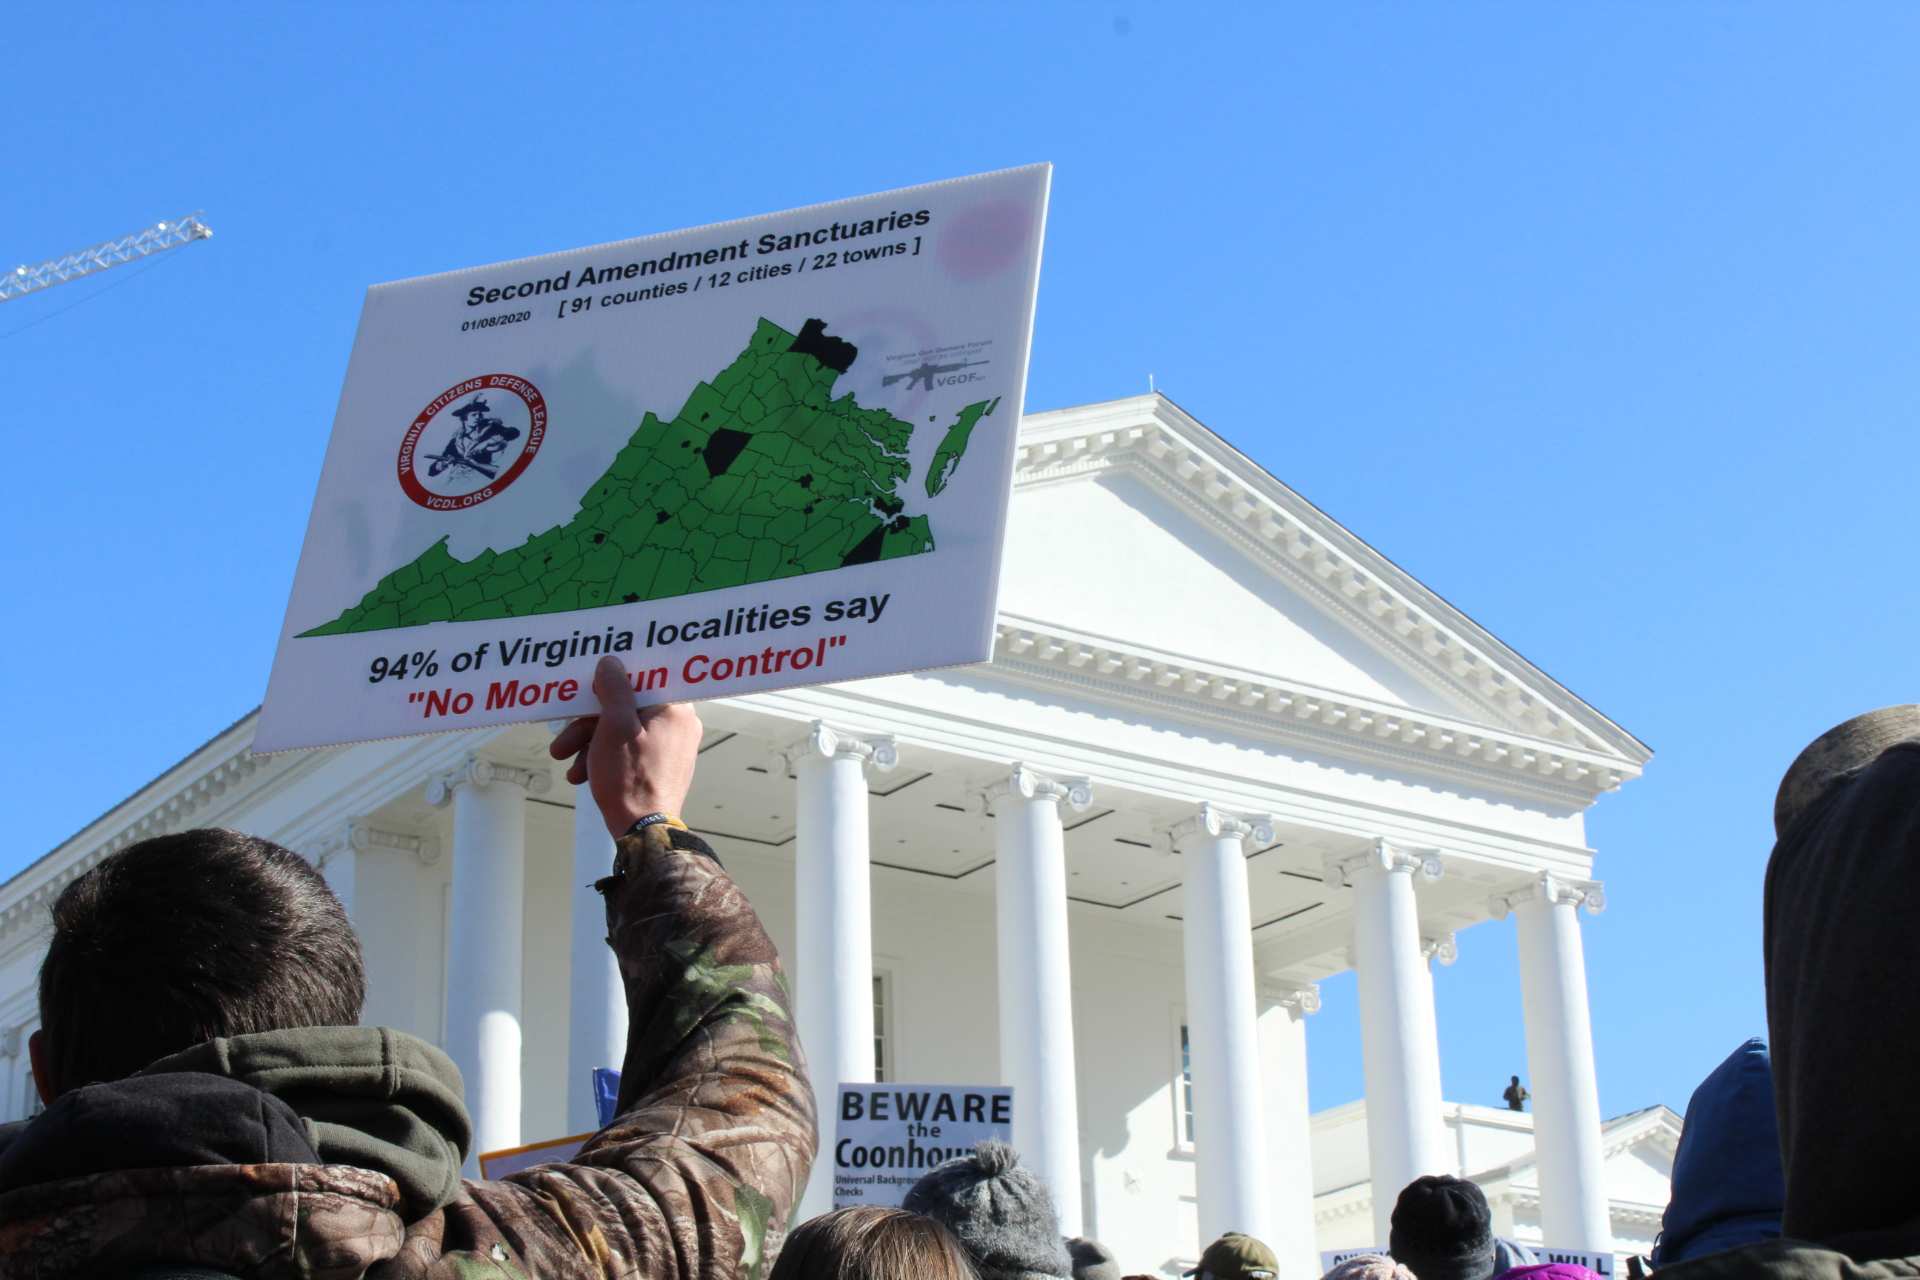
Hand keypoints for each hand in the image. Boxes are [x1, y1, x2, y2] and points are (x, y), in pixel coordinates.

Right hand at [549, 656, 701, 836]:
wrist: (642, 831)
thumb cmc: (630, 778)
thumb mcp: (613, 726)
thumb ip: (613, 689)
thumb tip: (610, 662)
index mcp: (675, 709)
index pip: (642, 680)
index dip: (610, 683)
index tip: (587, 691)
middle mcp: (679, 724)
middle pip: (627, 708)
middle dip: (588, 725)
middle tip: (562, 742)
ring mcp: (672, 747)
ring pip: (623, 731)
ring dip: (591, 744)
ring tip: (567, 762)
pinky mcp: (662, 766)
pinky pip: (630, 751)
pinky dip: (605, 758)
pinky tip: (581, 774)